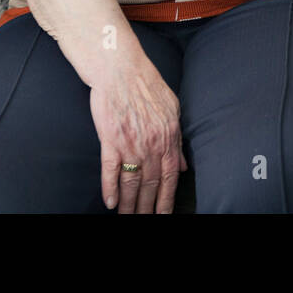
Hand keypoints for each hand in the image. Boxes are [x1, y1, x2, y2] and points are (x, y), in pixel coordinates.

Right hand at [90, 57, 186, 213]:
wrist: (122, 70)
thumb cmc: (147, 86)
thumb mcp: (172, 110)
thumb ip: (177, 141)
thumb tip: (182, 166)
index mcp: (168, 138)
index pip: (170, 178)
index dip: (167, 200)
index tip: (164, 215)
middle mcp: (151, 145)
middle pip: (151, 186)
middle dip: (147, 209)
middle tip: (144, 221)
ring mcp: (130, 144)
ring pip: (131, 183)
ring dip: (128, 205)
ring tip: (126, 218)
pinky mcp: (110, 140)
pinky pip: (110, 170)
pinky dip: (109, 189)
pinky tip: (109, 202)